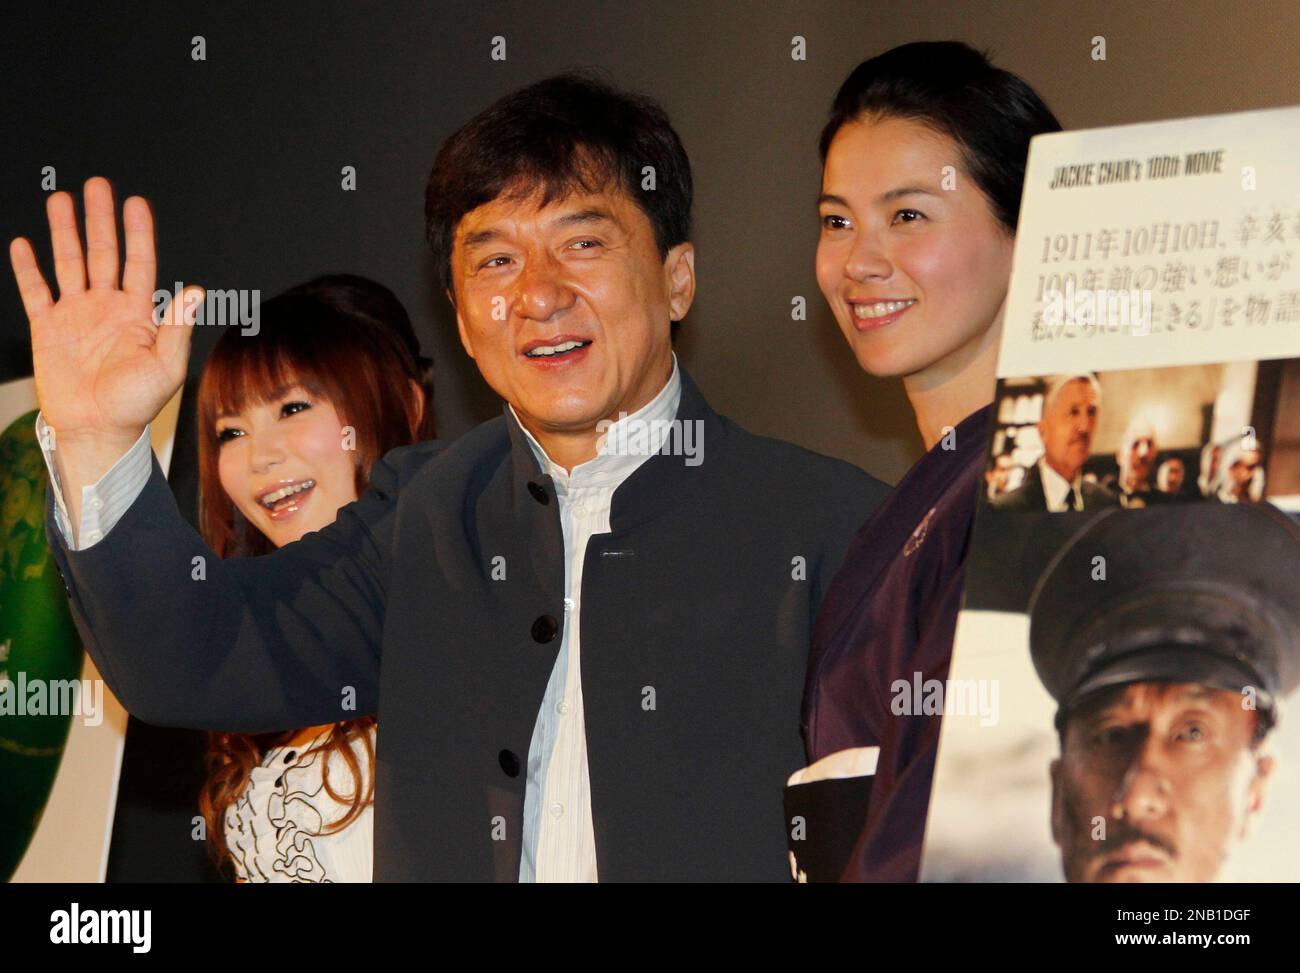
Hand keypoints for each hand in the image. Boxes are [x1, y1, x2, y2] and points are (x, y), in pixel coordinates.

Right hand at [9, 176, 201, 445]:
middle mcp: (107, 307)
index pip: (139, 263)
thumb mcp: (166, 367)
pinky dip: (29, 269)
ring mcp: (76, 314)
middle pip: (103, 253)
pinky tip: (25, 244)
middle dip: (100, 219)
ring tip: (60, 199)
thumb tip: (196, 290)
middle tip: (97, 185)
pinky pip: (36, 291)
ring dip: (64, 232)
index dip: (137, 233)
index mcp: (138, 314)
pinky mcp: (48, 327)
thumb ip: (177, 326)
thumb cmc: (136, 404)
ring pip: (69, 263)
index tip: (136, 203)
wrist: (97, 429)